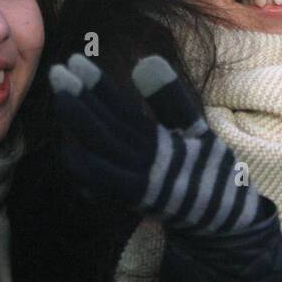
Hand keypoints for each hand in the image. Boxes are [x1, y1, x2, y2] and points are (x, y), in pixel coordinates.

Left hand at [49, 53, 271, 235]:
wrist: (224, 220)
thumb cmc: (212, 170)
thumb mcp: (198, 129)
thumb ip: (171, 98)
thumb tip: (144, 62)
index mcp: (162, 139)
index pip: (122, 108)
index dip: (97, 85)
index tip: (76, 61)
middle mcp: (146, 160)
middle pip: (103, 127)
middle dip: (78, 99)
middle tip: (57, 71)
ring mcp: (136, 181)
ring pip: (98, 150)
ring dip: (77, 122)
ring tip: (60, 95)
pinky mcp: (132, 200)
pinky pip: (100, 180)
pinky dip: (81, 162)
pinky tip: (67, 143)